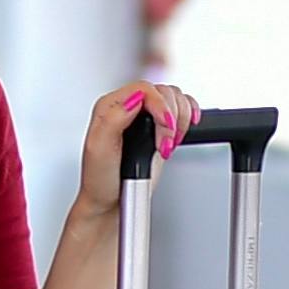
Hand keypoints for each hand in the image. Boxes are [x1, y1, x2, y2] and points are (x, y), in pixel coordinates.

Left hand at [74, 81, 203, 215]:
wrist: (112, 199)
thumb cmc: (101, 179)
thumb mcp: (100, 149)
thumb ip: (114, 119)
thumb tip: (134, 98)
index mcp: (109, 107)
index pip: (143, 88)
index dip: (160, 105)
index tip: (165, 127)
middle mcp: (127, 107)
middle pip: (163, 91)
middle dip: (172, 117)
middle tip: (165, 143)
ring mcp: (144, 116)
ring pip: (175, 97)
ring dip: (181, 118)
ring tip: (170, 142)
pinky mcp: (159, 126)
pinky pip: (182, 107)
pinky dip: (189, 115)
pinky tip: (184, 130)